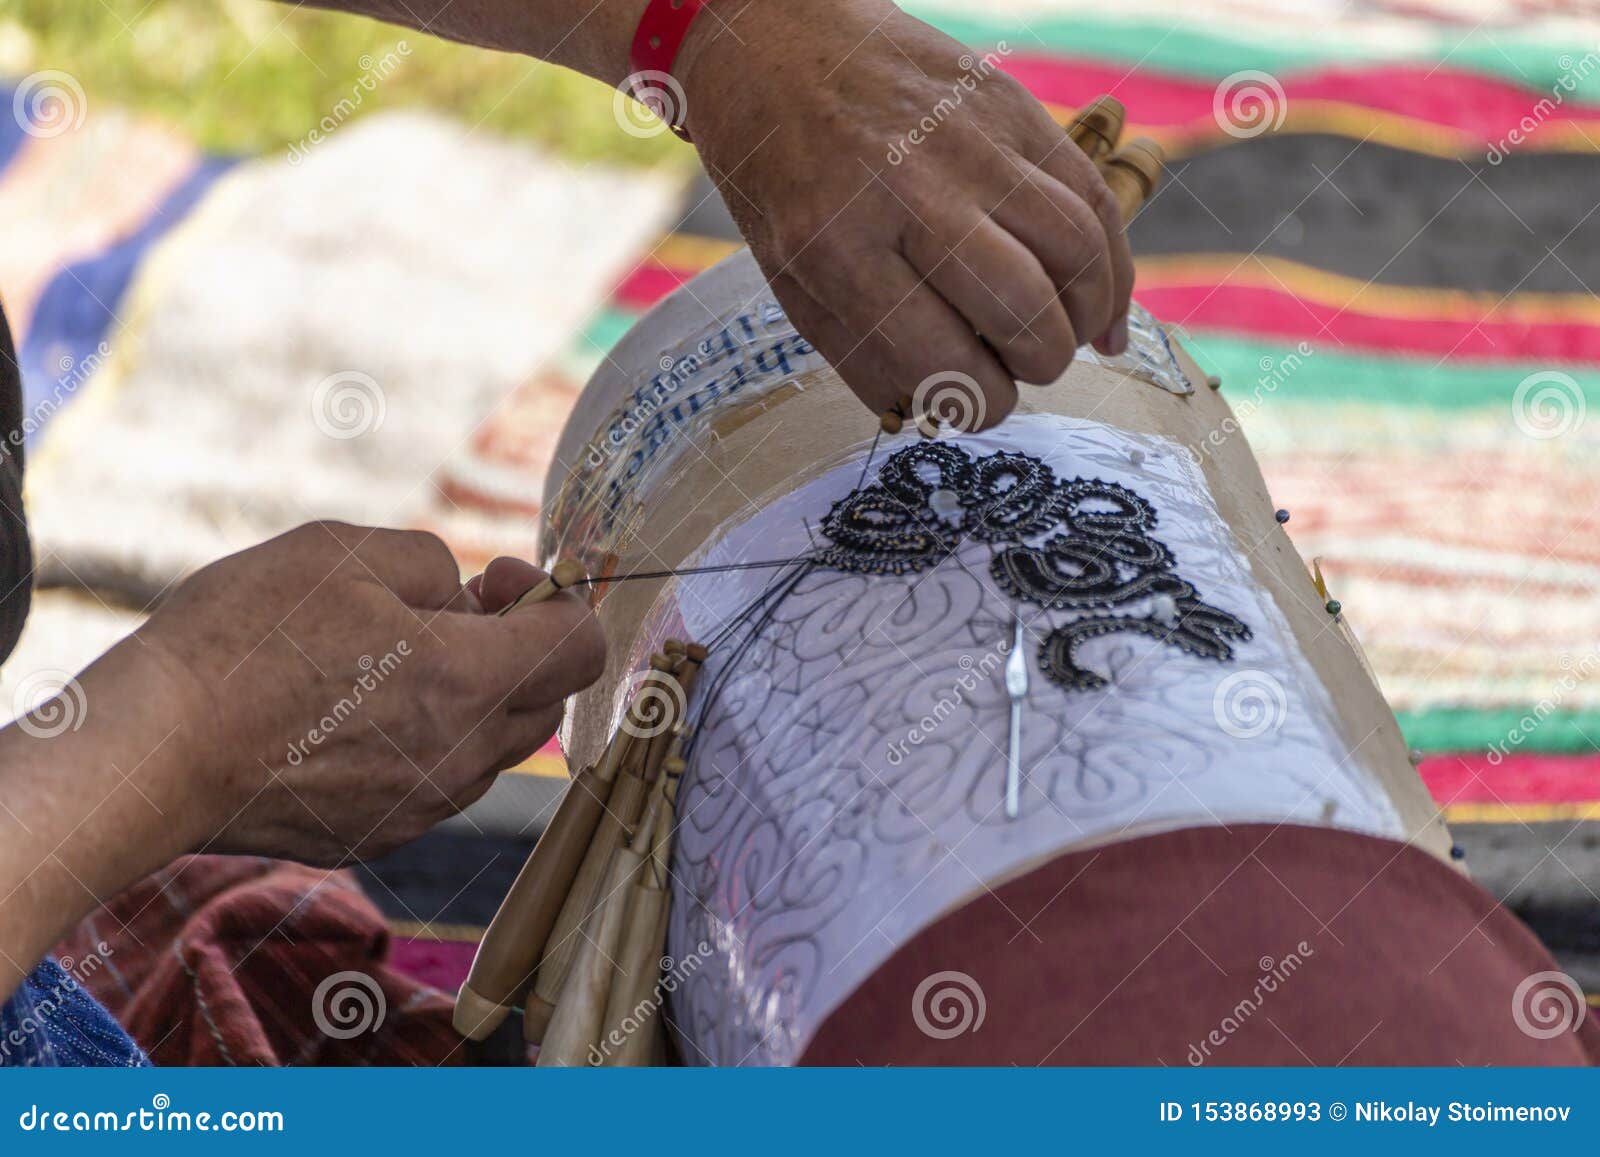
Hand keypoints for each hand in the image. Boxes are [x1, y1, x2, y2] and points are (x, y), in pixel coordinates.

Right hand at [127, 523, 603, 864]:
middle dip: (518, 647)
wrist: (152, 753)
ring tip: (388, 660)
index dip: (556, 600)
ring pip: (491, 747)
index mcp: (470, 681)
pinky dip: (424, 742)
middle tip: (449, 610)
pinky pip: (435, 782)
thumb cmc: (243, 643)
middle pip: (546, 701)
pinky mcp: (378, 835)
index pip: (583, 647)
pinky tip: (353, 713)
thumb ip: (432, 563)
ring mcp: (422, 806)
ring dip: (471, 698)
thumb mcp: (342, 552)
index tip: (495, 580)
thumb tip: (463, 594)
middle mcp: (462, 757)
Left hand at [678, 0, 1132, 428]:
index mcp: (835, 248)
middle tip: (1026, 368)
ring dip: (1088, 315)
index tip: (983, 407)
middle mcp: (909, 192)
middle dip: (1040, 364)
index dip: (979, 406)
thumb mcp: (791, 275)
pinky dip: (1111, 261)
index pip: (943, 361)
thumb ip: (867, 349)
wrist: (780, 43)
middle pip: (1022, 308)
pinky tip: (1104, 303)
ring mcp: (967, 143)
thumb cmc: (782, 178)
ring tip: (1072, 337)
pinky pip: (1089, 196)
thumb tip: (949, 409)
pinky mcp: (1011, 107)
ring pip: (1075, 250)